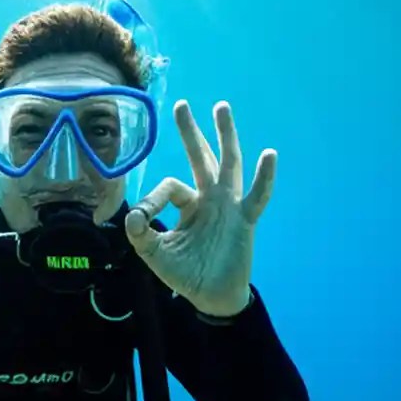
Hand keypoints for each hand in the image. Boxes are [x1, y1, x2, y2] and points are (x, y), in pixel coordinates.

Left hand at [124, 100, 275, 316]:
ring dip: (225, 136)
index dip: (151, 200)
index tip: (141, 219)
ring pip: (228, 164)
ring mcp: (229, 206)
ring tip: (221, 107)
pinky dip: (264, 177)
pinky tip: (269, 154)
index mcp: (188, 204)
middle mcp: (209, 198)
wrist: (211, 296)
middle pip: (200, 158)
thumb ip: (140, 235)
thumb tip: (132, 216)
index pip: (169, 187)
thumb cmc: (186, 273)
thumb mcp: (155, 254)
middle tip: (181, 104)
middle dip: (191, 132)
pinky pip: (257, 196)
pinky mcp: (245, 220)